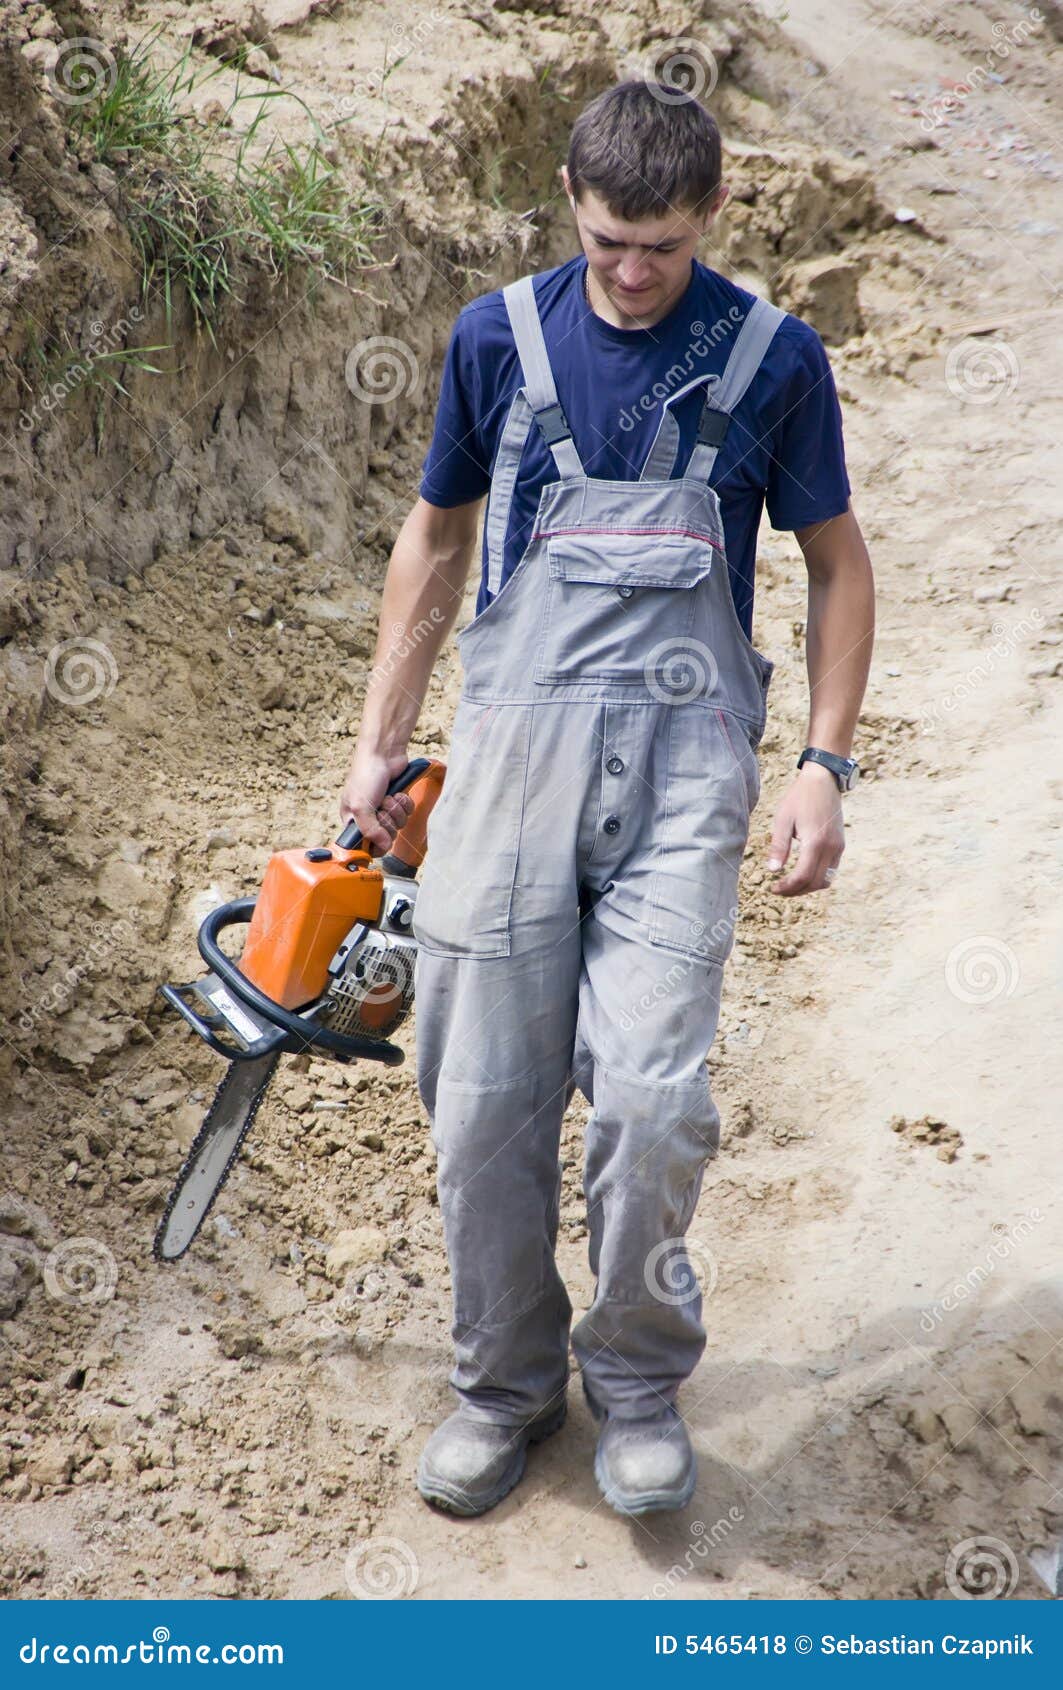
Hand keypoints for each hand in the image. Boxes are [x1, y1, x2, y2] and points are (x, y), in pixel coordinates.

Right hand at [339, 744, 414, 856]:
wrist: (384, 753)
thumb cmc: (365, 775)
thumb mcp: (360, 806)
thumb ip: (370, 831)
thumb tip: (383, 845)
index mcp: (353, 820)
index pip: (364, 845)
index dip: (374, 844)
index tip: (380, 839)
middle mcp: (368, 816)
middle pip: (385, 836)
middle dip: (388, 822)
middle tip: (383, 810)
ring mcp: (384, 809)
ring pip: (398, 824)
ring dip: (397, 811)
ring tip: (389, 797)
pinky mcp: (398, 800)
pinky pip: (407, 813)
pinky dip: (405, 803)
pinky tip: (398, 793)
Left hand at [766, 762, 844, 894]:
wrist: (823, 780)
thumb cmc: (800, 797)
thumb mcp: (783, 819)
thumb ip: (779, 846)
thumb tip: (773, 870)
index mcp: (815, 842)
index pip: (802, 877)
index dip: (787, 888)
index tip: (773, 888)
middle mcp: (831, 848)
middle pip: (815, 883)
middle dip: (796, 891)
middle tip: (779, 890)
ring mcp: (838, 847)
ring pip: (826, 880)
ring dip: (808, 887)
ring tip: (790, 884)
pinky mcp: (840, 845)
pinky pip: (831, 870)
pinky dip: (817, 878)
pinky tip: (803, 873)